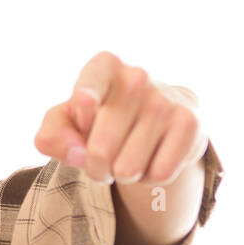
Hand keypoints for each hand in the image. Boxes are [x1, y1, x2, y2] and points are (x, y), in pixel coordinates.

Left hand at [34, 51, 207, 185]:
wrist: (156, 119)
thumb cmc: (99, 119)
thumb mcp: (66, 121)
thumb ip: (53, 134)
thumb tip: (78, 154)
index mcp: (103, 66)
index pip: (92, 79)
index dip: (85, 98)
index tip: (83, 102)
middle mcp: (136, 76)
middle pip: (100, 150)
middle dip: (95, 166)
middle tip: (101, 158)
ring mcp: (165, 99)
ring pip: (129, 168)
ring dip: (122, 174)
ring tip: (126, 155)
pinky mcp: (191, 122)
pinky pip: (160, 173)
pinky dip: (150, 177)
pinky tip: (152, 157)